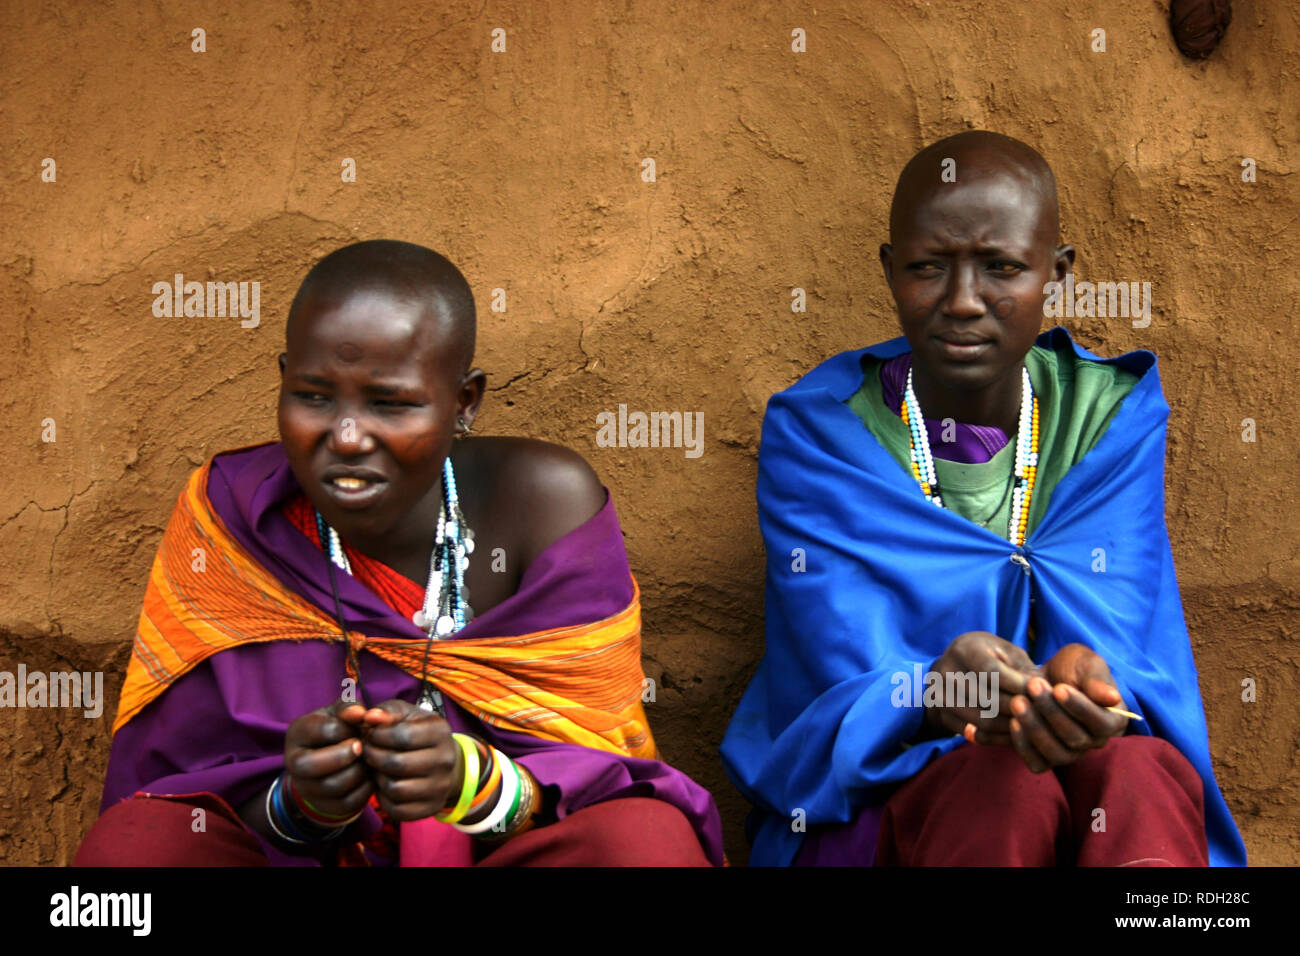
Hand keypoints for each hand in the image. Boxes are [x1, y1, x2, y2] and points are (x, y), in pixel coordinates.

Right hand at [283, 699, 373, 821]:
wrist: (331, 759)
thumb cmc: (337, 729)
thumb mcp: (338, 713)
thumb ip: (348, 708)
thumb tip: (361, 714)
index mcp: (297, 733)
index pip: (322, 730)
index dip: (347, 728)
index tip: (359, 727)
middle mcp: (294, 763)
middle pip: (312, 766)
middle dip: (344, 755)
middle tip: (361, 747)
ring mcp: (307, 788)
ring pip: (334, 786)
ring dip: (359, 771)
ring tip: (366, 761)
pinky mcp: (325, 806)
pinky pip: (349, 803)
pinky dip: (366, 789)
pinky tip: (369, 776)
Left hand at [358, 699, 462, 821]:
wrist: (442, 760)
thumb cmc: (416, 732)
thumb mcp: (405, 714)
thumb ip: (386, 711)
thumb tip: (369, 717)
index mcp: (440, 732)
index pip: (402, 736)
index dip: (377, 736)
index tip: (370, 735)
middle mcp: (446, 760)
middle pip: (397, 764)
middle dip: (373, 757)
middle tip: (367, 751)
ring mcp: (441, 787)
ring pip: (395, 789)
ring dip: (378, 778)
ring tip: (376, 768)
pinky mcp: (432, 807)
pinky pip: (397, 810)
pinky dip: (384, 798)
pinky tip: (384, 784)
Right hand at [923, 631, 1040, 739]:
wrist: (951, 669)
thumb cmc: (988, 657)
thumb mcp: (1005, 652)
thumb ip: (1024, 668)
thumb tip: (1045, 690)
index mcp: (964, 649)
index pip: (992, 672)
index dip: (1019, 684)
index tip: (1042, 691)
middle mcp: (946, 671)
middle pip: (988, 699)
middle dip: (1019, 708)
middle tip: (1042, 713)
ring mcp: (940, 695)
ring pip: (983, 721)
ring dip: (1012, 726)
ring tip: (1032, 724)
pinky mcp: (941, 715)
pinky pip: (975, 734)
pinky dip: (999, 737)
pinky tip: (1016, 733)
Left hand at [996, 643, 1128, 772]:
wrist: (1045, 676)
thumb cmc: (1071, 667)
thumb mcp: (1086, 663)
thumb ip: (1097, 679)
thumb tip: (1113, 698)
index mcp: (1113, 720)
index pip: (1101, 724)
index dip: (1079, 708)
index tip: (1058, 688)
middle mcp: (1094, 741)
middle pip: (1076, 739)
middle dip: (1051, 712)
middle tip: (1032, 686)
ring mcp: (1071, 753)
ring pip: (1057, 754)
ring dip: (1035, 728)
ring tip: (1018, 702)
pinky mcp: (1047, 757)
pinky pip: (1038, 764)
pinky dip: (1024, 746)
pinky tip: (1012, 722)